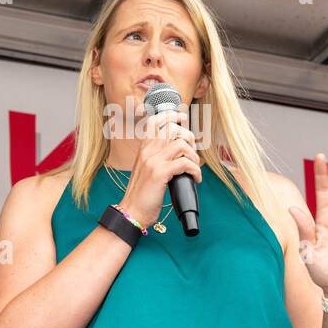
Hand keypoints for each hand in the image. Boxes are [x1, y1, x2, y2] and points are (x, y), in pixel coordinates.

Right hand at [116, 109, 201, 229]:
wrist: (131, 212)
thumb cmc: (141, 195)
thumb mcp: (145, 171)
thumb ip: (156, 158)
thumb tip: (177, 154)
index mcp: (143, 150)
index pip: (154, 122)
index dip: (170, 115)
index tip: (182, 117)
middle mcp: (147, 152)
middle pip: (171, 128)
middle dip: (188, 136)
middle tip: (193, 150)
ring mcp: (153, 161)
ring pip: (181, 144)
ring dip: (193, 155)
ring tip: (195, 167)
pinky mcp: (160, 173)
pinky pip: (185, 163)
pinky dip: (195, 170)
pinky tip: (195, 178)